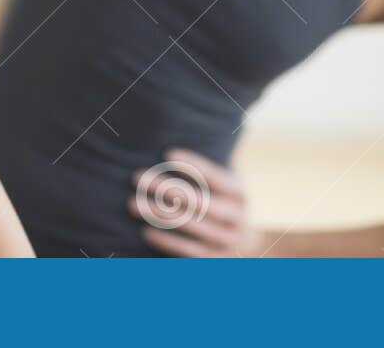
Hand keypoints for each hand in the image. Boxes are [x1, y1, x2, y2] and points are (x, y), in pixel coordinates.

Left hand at [128, 147, 264, 256]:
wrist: (251, 246)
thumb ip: (220, 153)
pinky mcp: (216, 262)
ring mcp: (228, 241)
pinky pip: (190, 253)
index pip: (215, 176)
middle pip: (200, 202)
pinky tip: (145, 231)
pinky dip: (168, 243)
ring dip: (160, 215)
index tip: (166, 153)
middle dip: (166, 189)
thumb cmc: (227, 200)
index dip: (193, 164)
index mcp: (240, 191)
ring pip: (193, 227)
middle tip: (137, 177)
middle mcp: (237, 216)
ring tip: (132, 204)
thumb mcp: (231, 177)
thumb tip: (207, 121)